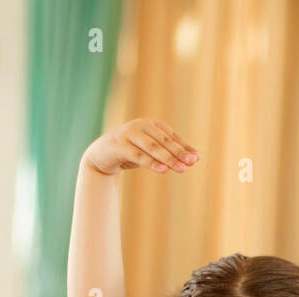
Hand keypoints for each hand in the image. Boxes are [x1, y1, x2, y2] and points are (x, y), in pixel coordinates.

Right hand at [82, 118, 198, 175]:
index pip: (171, 136)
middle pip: (164, 141)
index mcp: (151, 124)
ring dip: (168, 159)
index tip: (196, 158)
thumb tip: (194, 158)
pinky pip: (138, 156)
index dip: (184, 147)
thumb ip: (168, 152)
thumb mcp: (151, 151)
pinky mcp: (120, 145)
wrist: (102, 155)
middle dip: (179, 153)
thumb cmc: (131, 152)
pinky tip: (163, 170)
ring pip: (152, 148)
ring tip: (182, 169)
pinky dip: (151, 163)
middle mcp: (141, 125)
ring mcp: (129, 134)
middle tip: (192, 163)